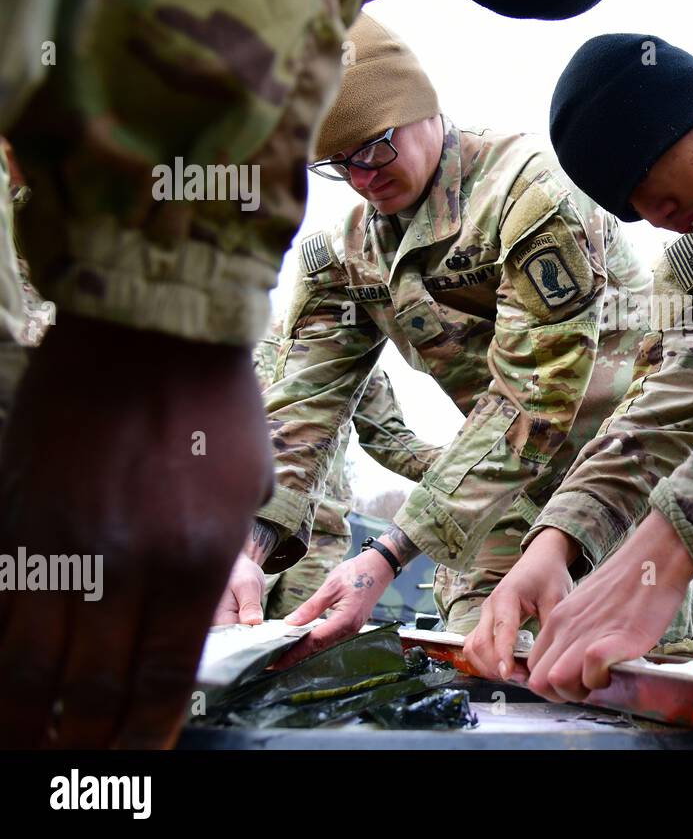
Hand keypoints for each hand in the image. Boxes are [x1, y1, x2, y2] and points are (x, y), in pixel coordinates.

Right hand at [0, 316, 273, 747]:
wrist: (150, 329)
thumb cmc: (215, 406)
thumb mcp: (249, 490)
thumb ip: (219, 562)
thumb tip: (191, 623)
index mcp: (194, 559)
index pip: (160, 680)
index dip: (143, 739)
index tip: (135, 770)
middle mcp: (122, 564)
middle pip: (87, 689)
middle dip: (79, 750)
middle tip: (75, 781)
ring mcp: (60, 542)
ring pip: (24, 662)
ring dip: (21, 721)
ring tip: (25, 755)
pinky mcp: (16, 517)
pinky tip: (2, 686)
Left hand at [278, 548, 393, 667]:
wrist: (380, 566)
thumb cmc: (357, 572)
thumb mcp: (331, 586)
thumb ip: (311, 607)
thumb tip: (290, 623)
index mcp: (345, 620)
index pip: (314, 642)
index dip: (293, 653)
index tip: (275, 662)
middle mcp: (350, 629)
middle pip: (318, 648)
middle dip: (295, 656)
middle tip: (271, 661)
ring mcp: (352, 629)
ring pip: (323, 645)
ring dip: (303, 650)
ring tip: (281, 653)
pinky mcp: (351, 625)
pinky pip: (329, 638)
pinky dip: (313, 642)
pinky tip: (300, 640)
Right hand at [463, 527, 577, 681]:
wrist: (540, 559)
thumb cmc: (549, 576)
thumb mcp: (557, 597)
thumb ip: (548, 626)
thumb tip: (544, 658)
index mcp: (507, 596)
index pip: (501, 630)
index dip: (502, 655)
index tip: (509, 674)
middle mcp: (490, 606)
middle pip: (479, 643)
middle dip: (496, 666)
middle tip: (521, 679)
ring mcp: (484, 614)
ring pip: (472, 647)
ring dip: (487, 666)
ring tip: (513, 676)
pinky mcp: (485, 621)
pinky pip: (475, 645)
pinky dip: (484, 660)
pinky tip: (504, 668)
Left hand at [526, 510, 692, 702]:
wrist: (654, 558)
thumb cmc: (630, 581)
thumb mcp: (588, 603)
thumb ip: (577, 628)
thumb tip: (578, 657)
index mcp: (558, 619)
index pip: (533, 666)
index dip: (551, 682)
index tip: (573, 681)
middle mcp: (565, 627)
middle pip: (539, 681)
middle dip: (561, 694)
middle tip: (587, 686)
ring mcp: (586, 634)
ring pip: (556, 682)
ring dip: (579, 691)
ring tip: (601, 679)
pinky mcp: (612, 641)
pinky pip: (591, 674)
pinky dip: (602, 681)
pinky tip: (616, 669)